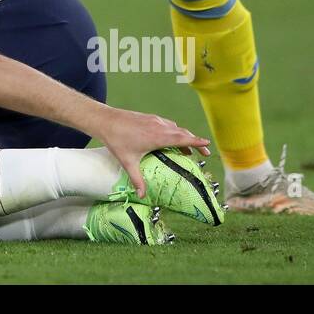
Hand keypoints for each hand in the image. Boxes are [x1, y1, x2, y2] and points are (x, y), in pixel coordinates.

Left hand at [94, 107, 210, 198]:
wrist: (105, 120)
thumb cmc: (117, 140)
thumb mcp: (128, 162)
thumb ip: (137, 180)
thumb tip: (141, 196)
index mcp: (157, 137)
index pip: (182, 139)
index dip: (196, 142)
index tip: (208, 143)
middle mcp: (159, 126)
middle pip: (183, 133)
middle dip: (195, 142)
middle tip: (205, 153)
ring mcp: (155, 120)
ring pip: (175, 128)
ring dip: (184, 137)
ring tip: (188, 150)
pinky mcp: (149, 117)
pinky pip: (167, 124)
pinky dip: (174, 131)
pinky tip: (170, 139)